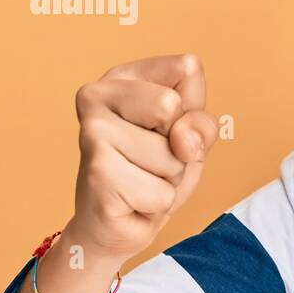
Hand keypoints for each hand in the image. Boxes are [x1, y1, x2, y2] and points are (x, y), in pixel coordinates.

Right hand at [70, 53, 218, 261]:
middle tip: (152, 158)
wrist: (117, 224)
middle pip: (175, 106)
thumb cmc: (154, 172)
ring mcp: (91, 132)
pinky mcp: (97, 172)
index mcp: (123, 75)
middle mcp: (96, 94)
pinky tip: (131, 199)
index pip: (187, 68)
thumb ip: (201, 124)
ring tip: (140, 179)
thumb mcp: (193, 137)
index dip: (192, 107)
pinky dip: (157, 203)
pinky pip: (162, 191)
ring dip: (168, 177)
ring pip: (172, 155)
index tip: (166, 127)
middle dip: (179, 146)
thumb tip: (183, 140)